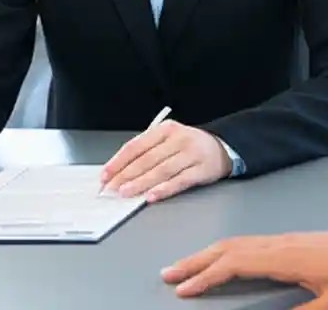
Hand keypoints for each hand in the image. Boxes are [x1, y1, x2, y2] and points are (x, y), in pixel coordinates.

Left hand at [99, 121, 230, 201]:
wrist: (221, 147)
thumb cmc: (188, 145)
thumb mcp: (167, 140)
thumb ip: (147, 152)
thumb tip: (120, 171)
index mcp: (165, 130)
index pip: (136, 145)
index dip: (118, 161)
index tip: (105, 175)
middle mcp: (178, 140)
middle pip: (147, 159)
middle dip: (126, 175)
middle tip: (112, 188)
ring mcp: (191, 154)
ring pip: (161, 170)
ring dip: (141, 183)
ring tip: (126, 193)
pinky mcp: (202, 170)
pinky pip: (180, 181)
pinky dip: (164, 189)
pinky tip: (151, 196)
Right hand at [160, 223, 327, 307]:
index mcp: (284, 256)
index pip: (232, 264)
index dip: (205, 277)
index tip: (182, 290)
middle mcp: (279, 243)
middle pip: (225, 248)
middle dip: (193, 261)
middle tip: (167, 274)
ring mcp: (284, 239)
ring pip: (234, 242)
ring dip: (206, 253)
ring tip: (185, 265)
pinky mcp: (291, 240)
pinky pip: (247, 242)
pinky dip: (225, 250)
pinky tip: (222, 257)